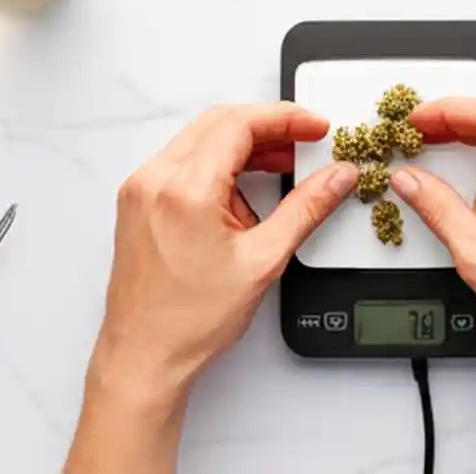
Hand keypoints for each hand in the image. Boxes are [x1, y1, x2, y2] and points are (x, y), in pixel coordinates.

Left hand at [67, 104, 357, 473]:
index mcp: (184, 190)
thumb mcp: (263, 260)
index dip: (286, 118)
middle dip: (268, 127)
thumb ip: (307, 208)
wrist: (145, 356)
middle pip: (219, 123)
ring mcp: (141, 189)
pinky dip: (219, 164)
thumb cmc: (189, 321)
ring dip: (244, 145)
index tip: (316, 126)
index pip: (239, 124)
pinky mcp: (139, 201)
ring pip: (201, 139)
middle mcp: (154, 181)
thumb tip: (336, 177)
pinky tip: (245, 190)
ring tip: (282, 167)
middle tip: (305, 142)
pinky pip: (184, 161)